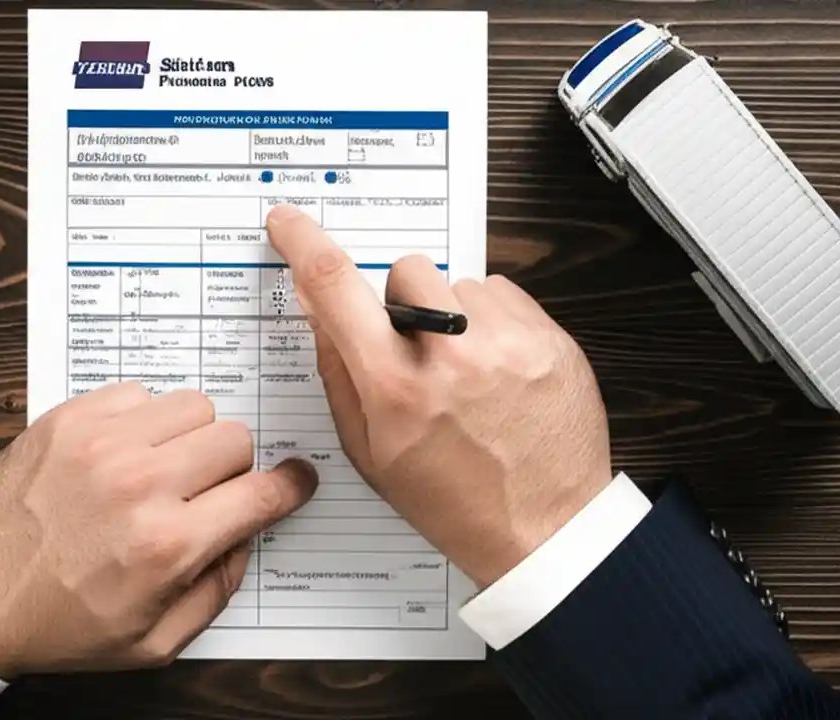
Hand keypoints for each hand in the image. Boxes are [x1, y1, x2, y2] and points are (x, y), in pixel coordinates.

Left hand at [0, 384, 316, 676]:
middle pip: (235, 438)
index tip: (295, 480)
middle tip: (203, 493)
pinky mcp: (65, 420)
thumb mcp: (153, 643)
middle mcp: (140, 484)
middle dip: (231, 469)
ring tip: (160, 469)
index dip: (290, 486)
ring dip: (188, 437)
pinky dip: (141, 419)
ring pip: (192, 405)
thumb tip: (246, 537)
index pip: (263, 492)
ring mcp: (100, 443)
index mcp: (168, 545)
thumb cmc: (56, 626)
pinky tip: (121, 453)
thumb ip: (217, 591)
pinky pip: (138, 392)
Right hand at [266, 205, 610, 588]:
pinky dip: (494, 322)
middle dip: (403, 299)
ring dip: (454, 314)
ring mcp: (509, 343)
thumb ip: (339, 374)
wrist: (544, 529)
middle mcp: (453, 355)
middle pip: (407, 269)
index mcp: (396, 388)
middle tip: (417, 350)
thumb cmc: (453, 501)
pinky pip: (505, 295)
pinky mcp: (551, 340)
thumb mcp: (372, 453)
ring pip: (460, 283)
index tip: (288, 222)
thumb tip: (317, 307)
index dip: (303, 244)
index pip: (335, 288)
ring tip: (469, 371)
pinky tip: (499, 369)